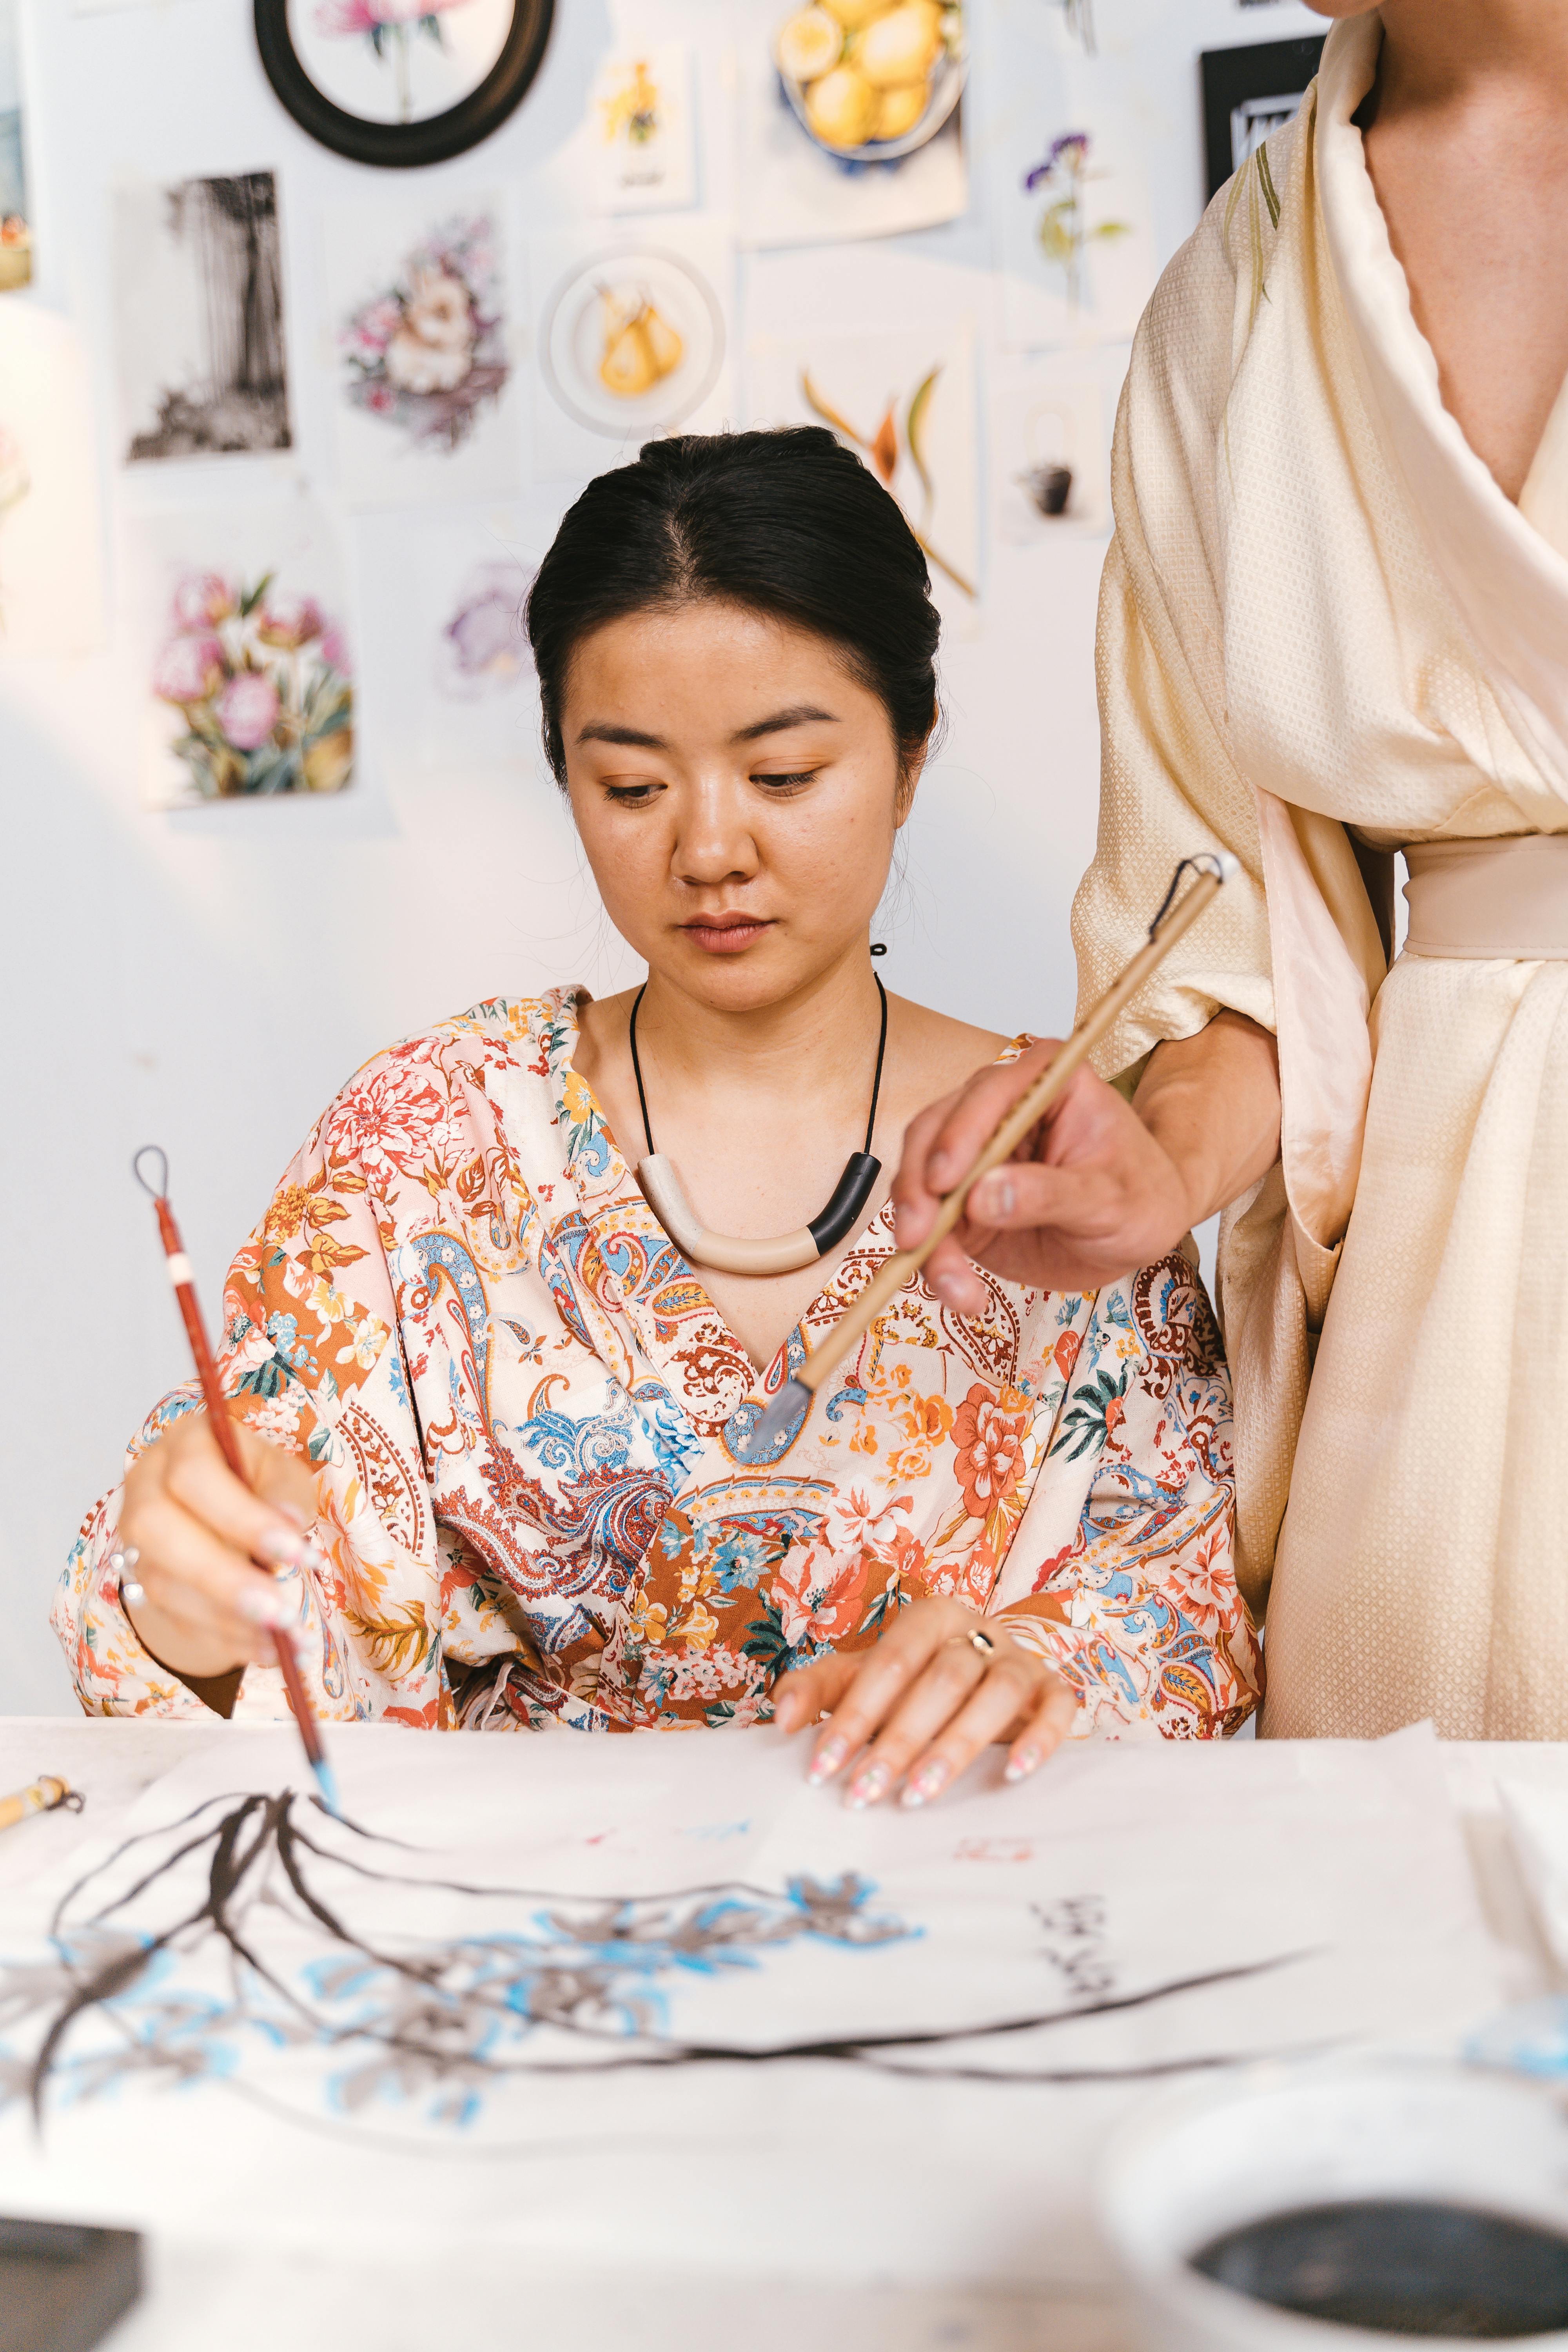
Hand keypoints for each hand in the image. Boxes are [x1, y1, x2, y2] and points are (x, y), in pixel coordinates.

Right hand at [117, 1410, 321, 1680]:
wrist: (221, 1503)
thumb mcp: (281, 1472)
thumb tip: (290, 1523)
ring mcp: (134, 1537)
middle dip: (223, 1579)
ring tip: (282, 1639)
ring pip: (162, 1583)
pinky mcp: (139, 1581)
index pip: (195, 1476)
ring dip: (225, 1620)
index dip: (242, 1518)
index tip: (296, 1553)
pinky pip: (171, 1616)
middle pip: (159, 1531)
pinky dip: (222, 1637)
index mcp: (184, 1443)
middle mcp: (144, 1486)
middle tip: (280, 1613)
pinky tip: (266, 1649)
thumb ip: (286, 1493)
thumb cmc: (257, 1479)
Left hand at [773, 1598, 1078, 1806]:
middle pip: (943, 1679)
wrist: (980, 1680)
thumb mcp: (861, 1679)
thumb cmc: (912, 1683)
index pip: (891, 1662)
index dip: (856, 1714)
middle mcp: (979, 1630)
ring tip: (920, 1794)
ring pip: (996, 1694)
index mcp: (930, 1617)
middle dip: (900, 1739)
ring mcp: (1020, 1659)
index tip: (823, 1767)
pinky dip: (1039, 1741)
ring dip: (957, 1745)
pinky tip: (1013, 1775)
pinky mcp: (1052, 1690)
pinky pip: (1057, 1710)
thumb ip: (819, 1690)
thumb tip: (781, 1718)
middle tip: (865, 1791)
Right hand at [890, 1042, 1193, 1314]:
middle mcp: (998, 1109)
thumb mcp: (1110, 1198)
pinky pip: (931, 1224)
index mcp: (1044, 1082)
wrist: (1140, 1230)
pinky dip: (934, 1258)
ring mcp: (974, 1154)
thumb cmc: (1141, 1196)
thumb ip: (1050, 1194)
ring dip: (922, 1235)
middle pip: (934, 1133)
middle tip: (916, 1238)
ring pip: (921, 1181)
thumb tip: (984, 1196)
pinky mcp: (962, 1199)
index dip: (958, 1135)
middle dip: (920, 1189)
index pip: (988, 1094)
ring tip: (951, 1284)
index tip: (945, 1183)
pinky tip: (958, 1290)